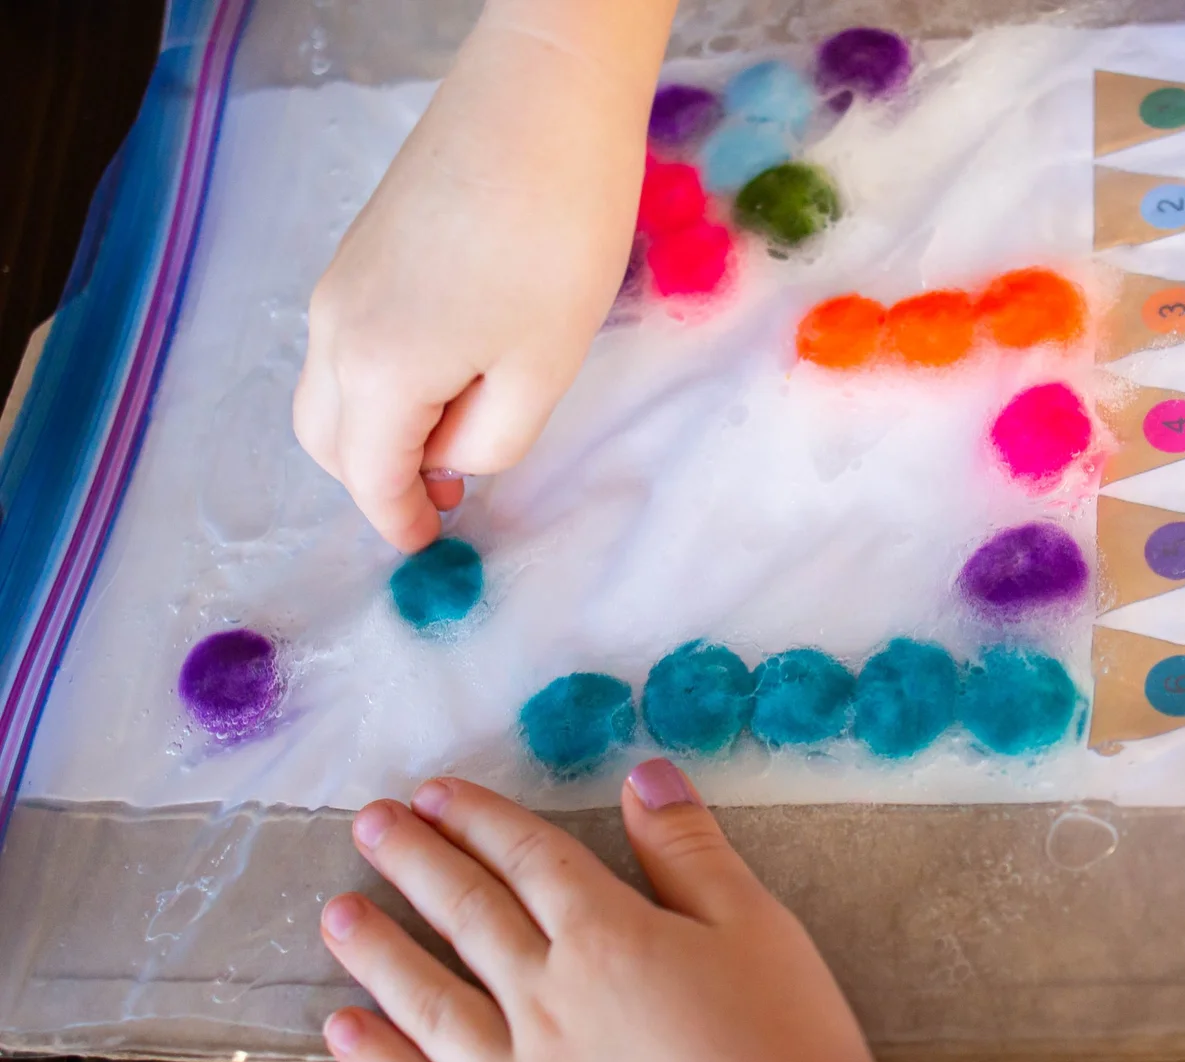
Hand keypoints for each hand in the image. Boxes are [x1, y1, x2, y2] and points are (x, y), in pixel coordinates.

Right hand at [293, 0, 673, 550]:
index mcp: (377, 372)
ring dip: (380, 429)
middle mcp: (334, 329)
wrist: (542, 96)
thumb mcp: (540, 369)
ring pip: (332, 390)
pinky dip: (382, 380)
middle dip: (378, 480)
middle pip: (330, 440)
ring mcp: (337, 282)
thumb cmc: (556, 238)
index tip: (431, 545)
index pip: (370, 479)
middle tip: (451, 490)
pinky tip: (449, 368)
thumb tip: (454, 456)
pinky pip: (348, 342)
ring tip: (458, 430)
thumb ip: (490, 442)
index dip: (401, 521)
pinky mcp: (359, 247)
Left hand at [319, 762, 896, 1061]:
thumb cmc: (792, 1054)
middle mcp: (547, 1003)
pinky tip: (347, 1032)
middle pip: (468, 916)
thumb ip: (689, 849)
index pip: (526, 859)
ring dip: (378, 952)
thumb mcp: (756, 927)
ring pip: (430, 1004)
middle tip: (369, 826)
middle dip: (415, 862)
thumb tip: (643, 774)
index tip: (432, 795)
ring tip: (336, 914)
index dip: (477, 819)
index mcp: (606, 938)